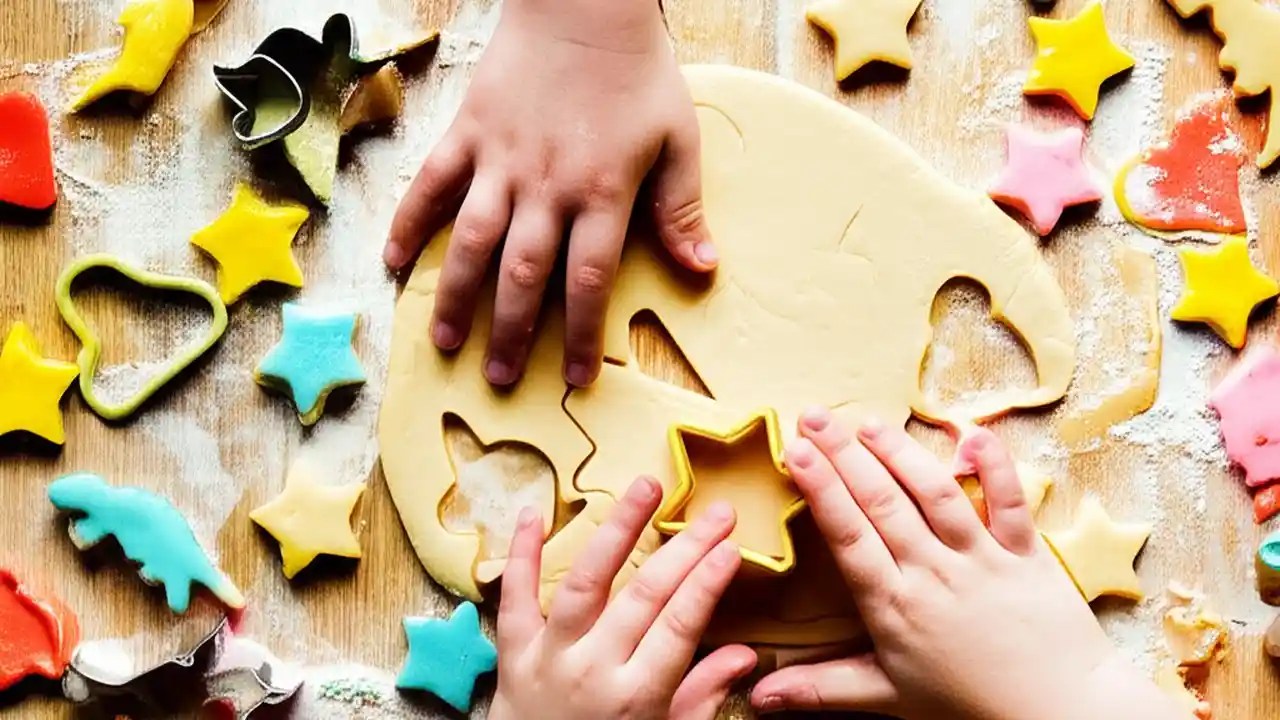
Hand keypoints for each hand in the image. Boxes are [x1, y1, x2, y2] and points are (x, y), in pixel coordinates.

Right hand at [386, 0, 716, 387]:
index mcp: (601, 193)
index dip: (581, 335)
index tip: (575, 378)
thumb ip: (680, 208)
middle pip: (524, 274)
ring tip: (444, 340)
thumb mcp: (678, 139)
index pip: (589, 281)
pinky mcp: (468, 133)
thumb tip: (703, 268)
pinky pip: (431, 183)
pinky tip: (393, 260)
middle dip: (512, 332)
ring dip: (456, 294)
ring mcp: (500, 160)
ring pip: (471, 240)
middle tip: (500, 379)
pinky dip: (409, 221)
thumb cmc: (638, 75)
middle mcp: (546, 186)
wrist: (584, 7)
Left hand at [491, 477, 755, 719]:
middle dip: (685, 548)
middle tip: (716, 511)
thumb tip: (745, 655)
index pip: (679, 627)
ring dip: (617, 529)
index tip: (732, 547)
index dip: (706, 584)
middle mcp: (592, 671)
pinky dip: (520, 554)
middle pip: (643, 597)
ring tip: (646, 487)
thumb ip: (701, 696)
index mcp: (635, 698)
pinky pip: (513, 597)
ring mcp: (548, 657)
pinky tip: (533, 512)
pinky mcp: (511, 652)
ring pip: (585, 583)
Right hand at [750, 408, 1188, 719]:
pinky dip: (995, 465)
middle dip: (843, 453)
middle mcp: (935, 574)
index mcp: (895, 606)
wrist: (1058, 714)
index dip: (821, 489)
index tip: (795, 452)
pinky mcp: (1027, 553)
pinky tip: (972, 433)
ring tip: (868, 422)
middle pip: (882, 502)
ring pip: (936, 493)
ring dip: (900, 451)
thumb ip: (822, 688)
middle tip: (814, 416)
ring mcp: (983, 559)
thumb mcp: (888, 696)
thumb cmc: (969, 705)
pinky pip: (1009, 501)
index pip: (848, 535)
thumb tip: (759, 695)